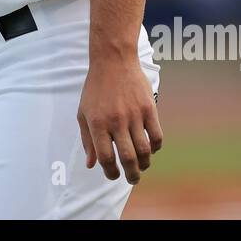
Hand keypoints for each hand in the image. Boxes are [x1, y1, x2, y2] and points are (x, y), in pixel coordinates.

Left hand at [77, 56, 162, 183]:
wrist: (113, 60)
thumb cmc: (95, 88)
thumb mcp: (83, 113)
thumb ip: (87, 140)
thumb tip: (91, 164)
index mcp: (97, 123)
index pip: (106, 157)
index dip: (110, 172)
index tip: (113, 175)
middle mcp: (116, 121)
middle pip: (128, 158)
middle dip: (131, 175)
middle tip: (132, 179)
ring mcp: (134, 115)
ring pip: (144, 150)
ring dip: (144, 164)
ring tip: (142, 166)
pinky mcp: (149, 108)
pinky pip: (157, 136)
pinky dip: (156, 147)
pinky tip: (150, 148)